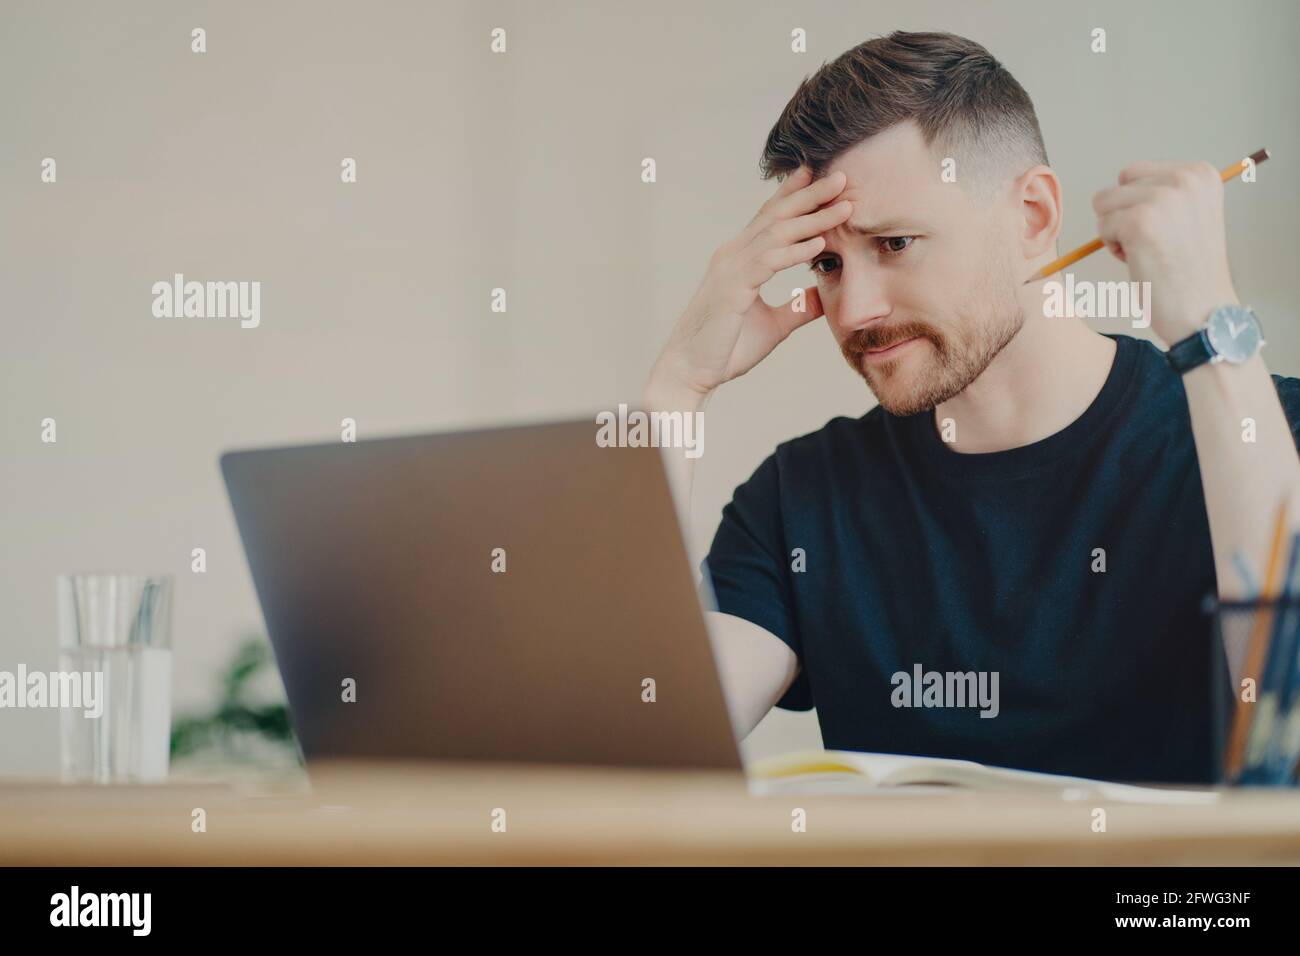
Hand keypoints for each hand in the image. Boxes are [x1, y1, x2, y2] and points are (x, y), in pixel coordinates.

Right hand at [646, 167, 852, 406]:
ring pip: (776, 234)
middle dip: (810, 195)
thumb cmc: (725, 349)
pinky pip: (768, 262)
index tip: (820, 175)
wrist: (691, 372)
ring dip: (812, 218)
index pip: (769, 219)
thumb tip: (822, 296)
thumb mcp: (774, 325)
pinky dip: (794, 251)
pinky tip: (819, 243)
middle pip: (776, 216)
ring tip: (843, 204)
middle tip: (841, 175)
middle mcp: (732, 256)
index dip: (794, 195)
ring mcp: (730, 270)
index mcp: (739, 260)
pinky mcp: (732, 290)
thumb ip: (798, 308)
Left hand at [1092, 160, 1238, 343]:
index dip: (1138, 205)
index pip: (1135, 173)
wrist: (1203, 310)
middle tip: (1157, 244)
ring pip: (1104, 205)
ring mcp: (1162, 199)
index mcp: (1199, 173)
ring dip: (1117, 231)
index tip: (1168, 230)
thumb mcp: (1191, 214)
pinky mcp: (1139, 222)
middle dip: (1125, 215)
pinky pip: (1102, 227)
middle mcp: (1185, 179)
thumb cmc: (1191, 270)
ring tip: (1150, 251)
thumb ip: (1166, 192)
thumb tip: (1122, 182)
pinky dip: (1113, 247)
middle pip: (1117, 186)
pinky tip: (1141, 261)